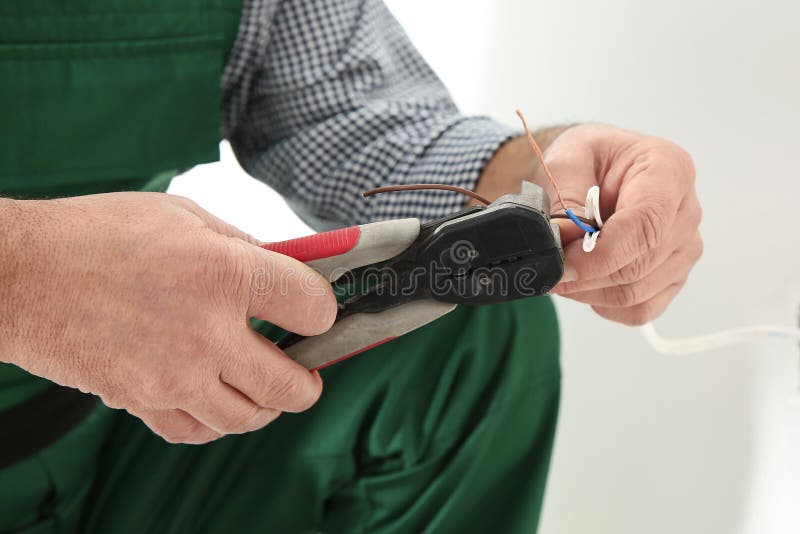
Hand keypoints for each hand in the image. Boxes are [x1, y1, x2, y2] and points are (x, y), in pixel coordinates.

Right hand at [0, 192, 336, 443]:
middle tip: (306, 369)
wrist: (21, 275)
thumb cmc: (99, 234)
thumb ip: (243, 245)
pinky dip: (216, 420)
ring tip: (263, 384)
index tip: (316, 310)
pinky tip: (216, 397)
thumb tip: (286, 266)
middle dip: (309, 379)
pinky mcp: (142, 402)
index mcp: (225, 274)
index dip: (324, 308)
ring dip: (267, 404)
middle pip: (290, 385)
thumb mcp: (184, 216)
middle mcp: (207, 334)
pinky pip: (197, 431)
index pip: (312, 307)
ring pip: (248, 417)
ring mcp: (174, 377)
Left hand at [540, 124, 702, 324]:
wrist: (590, 169)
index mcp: (669, 170)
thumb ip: (566, 197)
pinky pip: (640, 309)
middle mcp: (686, 212)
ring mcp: (683, 248)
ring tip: (560, 271)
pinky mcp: (671, 277)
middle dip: (587, 275)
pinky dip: (604, 304)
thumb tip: (566, 238)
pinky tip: (585, 282)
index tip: (564, 262)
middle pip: (641, 264)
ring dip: (589, 290)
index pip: (646, 224)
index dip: (603, 252)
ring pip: (637, 292)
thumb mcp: (566, 160)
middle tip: (548, 268)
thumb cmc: (585, 159)